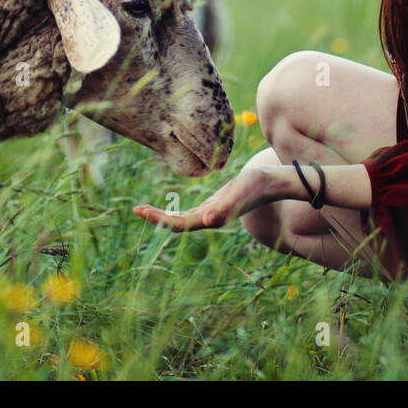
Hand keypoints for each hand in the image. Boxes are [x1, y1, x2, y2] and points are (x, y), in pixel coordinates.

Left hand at [133, 165, 280, 231]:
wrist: (272, 183)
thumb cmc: (256, 185)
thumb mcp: (239, 192)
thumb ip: (225, 207)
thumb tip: (207, 221)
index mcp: (212, 218)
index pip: (179, 224)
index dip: (160, 220)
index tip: (142, 211)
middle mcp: (210, 219)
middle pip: (178, 224)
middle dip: (156, 218)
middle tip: (135, 209)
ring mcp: (212, 214)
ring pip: (183, 220)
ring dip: (164, 217)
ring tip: (144, 210)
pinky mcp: (216, 206)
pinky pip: (191, 214)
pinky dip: (176, 213)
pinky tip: (169, 209)